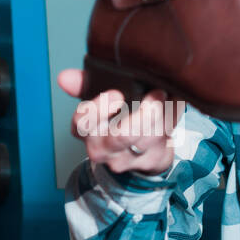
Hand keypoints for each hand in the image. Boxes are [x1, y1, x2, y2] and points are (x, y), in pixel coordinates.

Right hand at [57, 69, 175, 174]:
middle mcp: (105, 149)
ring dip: (162, 114)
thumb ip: (83, 84)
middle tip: (155, 95)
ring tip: (167, 95)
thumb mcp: (100, 99)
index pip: (82, 123)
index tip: (116, 94)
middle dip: (141, 116)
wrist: (138, 150)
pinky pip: (166, 142)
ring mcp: (129, 159)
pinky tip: (174, 105)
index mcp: (87, 131)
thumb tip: (64, 78)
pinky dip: (173, 120)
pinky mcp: (152, 162)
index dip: (99, 109)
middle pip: (120, 137)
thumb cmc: (118, 119)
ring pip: (148, 139)